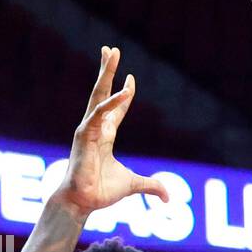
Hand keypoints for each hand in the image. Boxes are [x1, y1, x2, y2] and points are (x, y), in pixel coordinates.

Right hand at [56, 47, 169, 217]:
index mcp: (105, 136)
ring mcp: (88, 129)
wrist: (82, 202)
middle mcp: (95, 128)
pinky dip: (112, 102)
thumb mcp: (133, 184)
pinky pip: (99, 113)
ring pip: (98, 95)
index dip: (124, 93)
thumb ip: (151, 185)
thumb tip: (168, 196)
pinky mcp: (84, 135)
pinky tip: (125, 90)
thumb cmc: (100, 193)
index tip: (131, 77)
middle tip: (110, 49)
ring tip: (112, 52)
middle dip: (107, 71)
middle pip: (102, 92)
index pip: (116, 109)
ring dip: (106, 72)